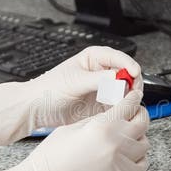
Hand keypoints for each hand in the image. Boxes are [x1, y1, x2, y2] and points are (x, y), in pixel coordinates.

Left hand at [0, 46, 142, 145]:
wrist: (36, 109)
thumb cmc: (48, 89)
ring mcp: (103, 90)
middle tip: (130, 93)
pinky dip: (122, 109)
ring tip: (123, 104)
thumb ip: (99, 80)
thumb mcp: (74, 81)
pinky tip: (118, 112)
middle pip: (127, 75)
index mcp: (94, 58)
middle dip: (131, 83)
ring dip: (128, 98)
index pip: (119, 58)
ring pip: (126, 92)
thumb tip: (119, 78)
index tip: (133, 74)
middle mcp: (101, 73)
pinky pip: (119, 106)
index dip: (129, 65)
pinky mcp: (102, 106)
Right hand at [0, 90, 148, 170]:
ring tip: (127, 137)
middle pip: (143, 122)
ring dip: (138, 138)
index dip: (134, 98)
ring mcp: (121, 162)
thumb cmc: (50, 158)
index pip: (129, 105)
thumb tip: (114, 114)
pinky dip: (138, 158)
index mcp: (101, 125)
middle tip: (134, 115)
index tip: (135, 97)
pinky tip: (128, 156)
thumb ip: (97, 120)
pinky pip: (142, 165)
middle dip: (139, 115)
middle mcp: (115, 143)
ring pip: (144, 143)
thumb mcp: (72, 127)